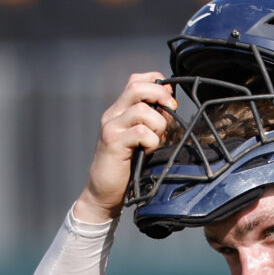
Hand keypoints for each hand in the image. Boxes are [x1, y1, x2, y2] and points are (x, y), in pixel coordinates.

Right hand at [75, 72, 177, 224]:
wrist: (103, 193)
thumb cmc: (124, 168)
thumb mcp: (139, 140)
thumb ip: (150, 122)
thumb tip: (170, 105)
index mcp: (119, 110)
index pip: (136, 81)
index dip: (157, 83)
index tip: (169, 99)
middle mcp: (112, 114)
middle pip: (137, 87)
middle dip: (161, 96)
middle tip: (170, 112)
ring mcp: (111, 127)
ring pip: (142, 110)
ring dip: (158, 124)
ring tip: (155, 140)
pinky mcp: (113, 143)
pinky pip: (141, 132)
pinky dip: (152, 141)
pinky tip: (147, 151)